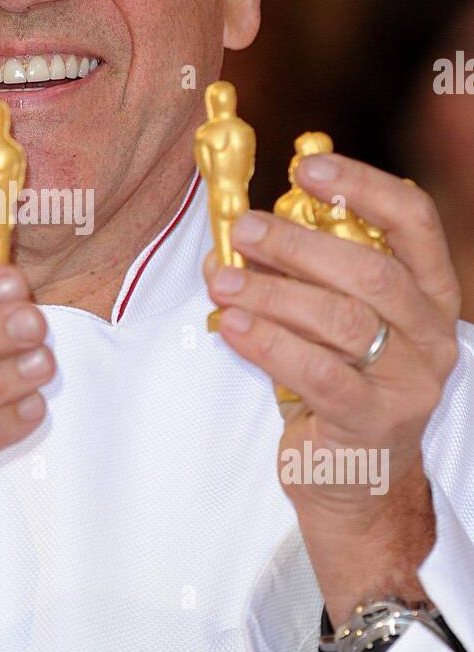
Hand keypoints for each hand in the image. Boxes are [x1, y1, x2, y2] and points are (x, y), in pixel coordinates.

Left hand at [204, 154, 460, 623]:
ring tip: (221, 282)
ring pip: (340, 320)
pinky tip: (233, 327)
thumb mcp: (334, 321)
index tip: (305, 169)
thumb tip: (244, 228)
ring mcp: (409, 382)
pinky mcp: (373, 423)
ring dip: (272, 294)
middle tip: (242, 231)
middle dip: (297, 243)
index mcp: (430, 294)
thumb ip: (307, 275)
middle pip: (370, 269)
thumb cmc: (338, 386)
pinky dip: (269, 344)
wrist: (356, 482)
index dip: (362, 186)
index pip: (414, 221)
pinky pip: (318, 373)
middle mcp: (431, 334)